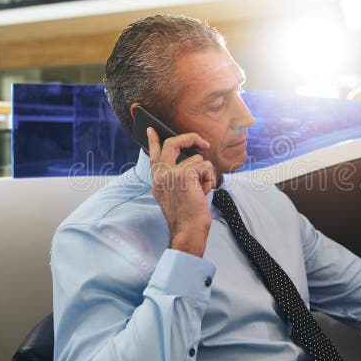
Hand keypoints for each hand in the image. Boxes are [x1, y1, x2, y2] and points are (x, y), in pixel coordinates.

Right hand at [147, 127, 215, 256]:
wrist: (187, 231)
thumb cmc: (187, 215)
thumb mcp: (177, 194)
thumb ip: (177, 176)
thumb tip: (193, 157)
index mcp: (157, 180)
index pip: (153, 155)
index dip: (153, 140)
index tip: (151, 129)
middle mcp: (160, 175)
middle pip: (171, 143)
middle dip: (190, 138)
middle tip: (202, 142)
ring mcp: (170, 173)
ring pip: (197, 159)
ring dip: (205, 175)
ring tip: (200, 191)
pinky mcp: (184, 174)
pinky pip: (205, 166)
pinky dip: (209, 179)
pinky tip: (203, 193)